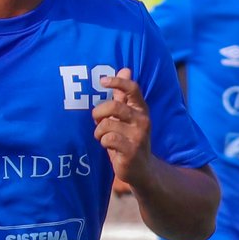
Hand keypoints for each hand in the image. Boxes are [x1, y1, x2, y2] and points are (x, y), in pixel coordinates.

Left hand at [92, 70, 151, 184]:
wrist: (142, 170)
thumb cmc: (130, 140)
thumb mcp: (127, 117)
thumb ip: (123, 96)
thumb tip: (124, 70)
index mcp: (141, 110)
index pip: (133, 89)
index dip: (117, 82)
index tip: (103, 81)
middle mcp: (143, 121)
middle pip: (114, 106)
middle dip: (98, 113)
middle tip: (95, 120)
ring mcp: (138, 136)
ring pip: (107, 125)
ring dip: (99, 131)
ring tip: (102, 137)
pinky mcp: (131, 151)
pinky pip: (108, 139)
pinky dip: (103, 142)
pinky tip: (107, 146)